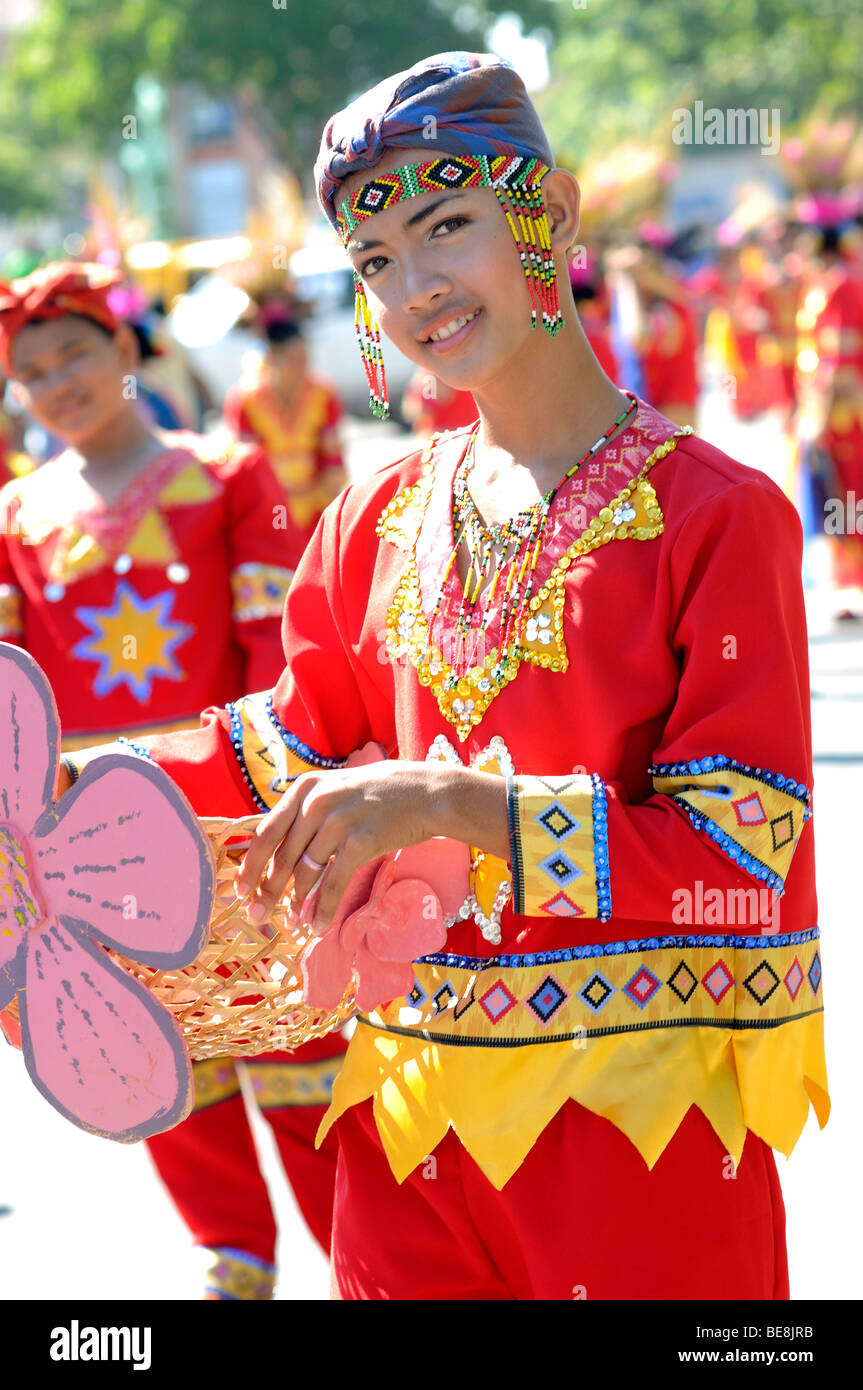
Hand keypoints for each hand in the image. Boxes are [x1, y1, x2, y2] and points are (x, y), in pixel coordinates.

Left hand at [233, 760, 449, 930]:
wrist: (427, 793)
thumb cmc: (380, 794)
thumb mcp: (336, 789)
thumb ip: (307, 813)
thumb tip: (277, 854)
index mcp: (306, 788)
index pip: (266, 831)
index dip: (250, 864)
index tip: (240, 888)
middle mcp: (317, 801)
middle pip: (282, 856)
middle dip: (268, 890)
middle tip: (257, 914)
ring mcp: (339, 821)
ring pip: (306, 873)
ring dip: (298, 903)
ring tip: (295, 921)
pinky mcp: (361, 841)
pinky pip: (333, 884)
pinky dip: (324, 909)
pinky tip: (320, 926)